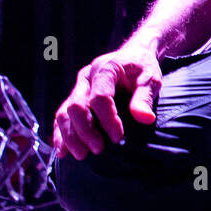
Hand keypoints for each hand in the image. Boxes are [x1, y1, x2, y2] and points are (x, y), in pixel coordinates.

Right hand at [52, 44, 162, 159]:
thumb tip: (145, 119)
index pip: (100, 97)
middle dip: (85, 130)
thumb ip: (145, 98)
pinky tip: (62, 151)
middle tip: (99, 149)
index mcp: (106, 68)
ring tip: (81, 155)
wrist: (133, 55)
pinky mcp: (75, 96)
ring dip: (70, 136)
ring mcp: (79, 87)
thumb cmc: (142, 68)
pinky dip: (61, 133)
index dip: (107, 119)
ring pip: (65, 112)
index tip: (117, 137)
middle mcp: (87, 77)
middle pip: (76, 105)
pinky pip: (62, 115)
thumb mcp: (150, 79)